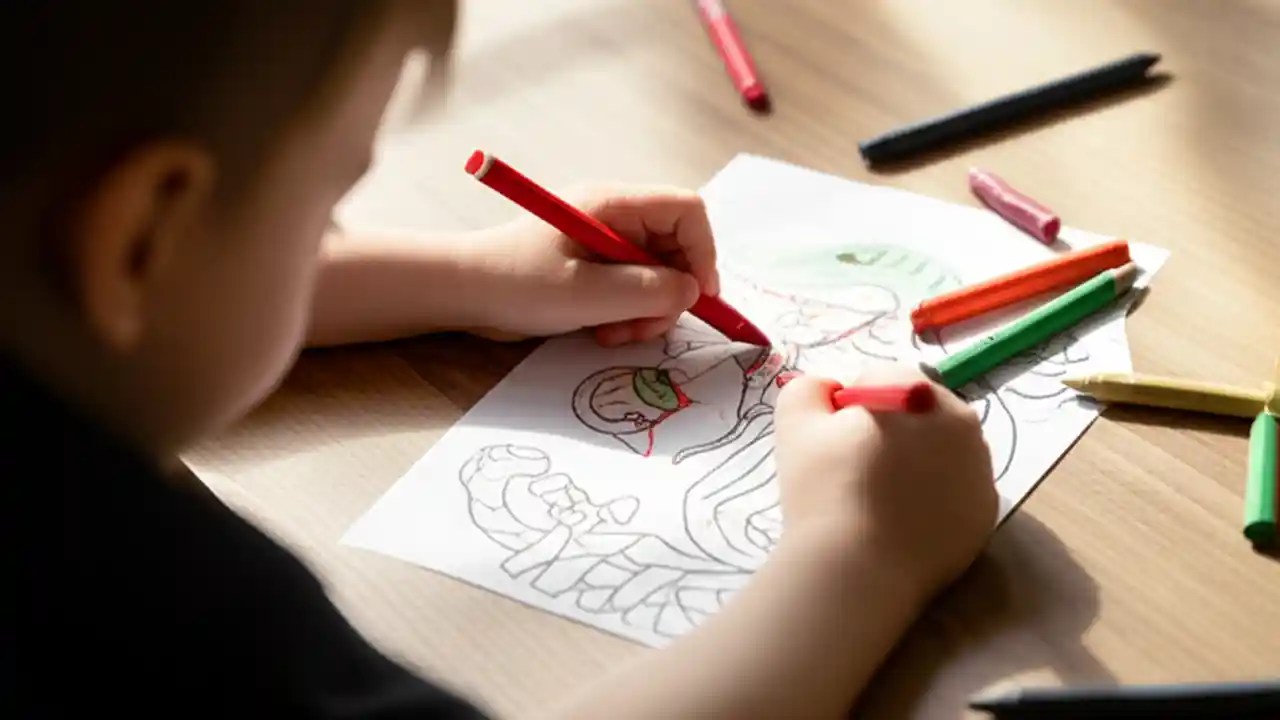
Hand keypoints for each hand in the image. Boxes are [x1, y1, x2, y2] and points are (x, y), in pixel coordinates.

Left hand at [465, 185, 719, 345]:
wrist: (463, 292)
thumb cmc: (515, 282)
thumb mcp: (586, 294)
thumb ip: (647, 291)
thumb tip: (691, 291)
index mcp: (613, 204)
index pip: (687, 210)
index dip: (702, 252)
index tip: (697, 296)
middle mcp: (614, 217)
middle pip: (677, 248)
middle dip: (669, 293)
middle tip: (644, 326)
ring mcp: (605, 243)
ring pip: (657, 275)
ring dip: (646, 311)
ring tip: (614, 332)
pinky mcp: (595, 268)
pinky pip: (633, 289)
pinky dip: (628, 314)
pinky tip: (601, 330)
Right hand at [772, 363, 996, 601]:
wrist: (857, 571)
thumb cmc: (824, 490)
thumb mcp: (794, 421)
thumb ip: (809, 387)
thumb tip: (830, 389)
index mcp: (919, 392)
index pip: (880, 380)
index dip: (850, 409)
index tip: (835, 444)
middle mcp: (964, 423)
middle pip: (918, 413)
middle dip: (890, 431)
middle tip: (856, 471)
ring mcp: (981, 471)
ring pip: (941, 451)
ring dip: (915, 462)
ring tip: (879, 499)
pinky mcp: (985, 515)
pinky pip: (954, 491)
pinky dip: (933, 499)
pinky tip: (902, 522)